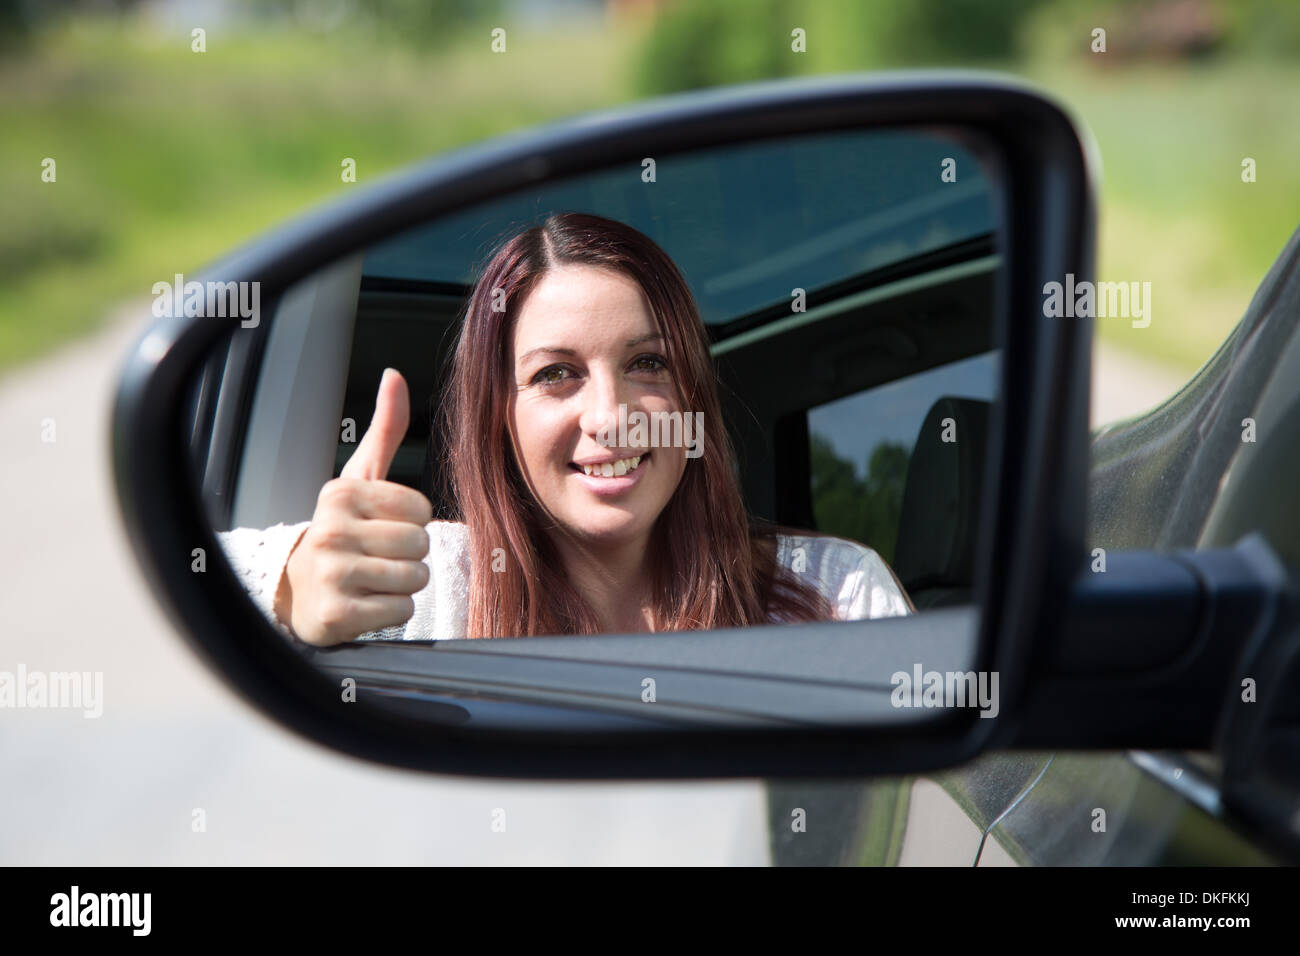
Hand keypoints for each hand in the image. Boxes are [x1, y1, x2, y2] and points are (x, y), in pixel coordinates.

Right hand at [277, 368, 432, 644]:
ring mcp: (332, 575)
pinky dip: (392, 612)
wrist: (297, 592)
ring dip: (404, 585)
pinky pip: (401, 611)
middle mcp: (331, 531)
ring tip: (374, 580)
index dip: (412, 522)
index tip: (383, 526)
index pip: (421, 509)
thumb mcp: (359, 479)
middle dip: (409, 555)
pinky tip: (366, 603)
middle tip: (378, 557)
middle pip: (420, 545)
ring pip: (414, 578)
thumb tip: (396, 376)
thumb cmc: (340, 532)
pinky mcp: (338, 615)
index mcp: (341, 494)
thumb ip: (385, 430)